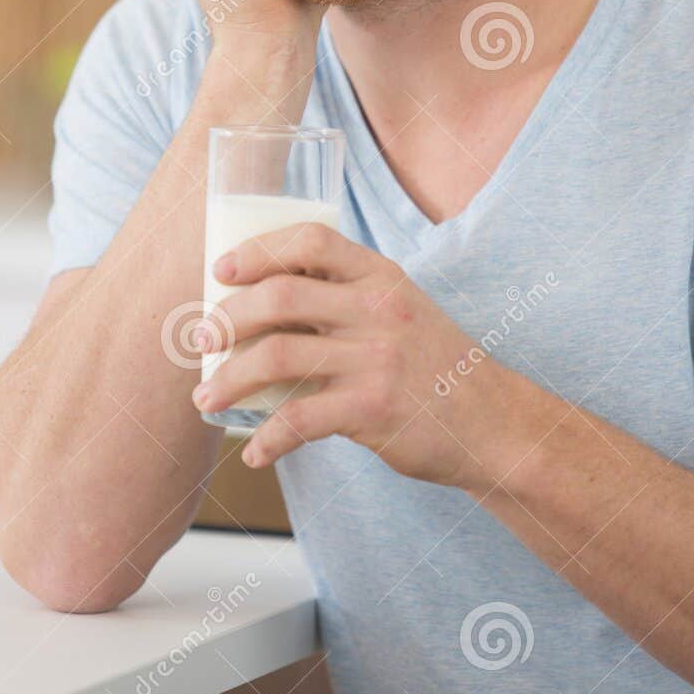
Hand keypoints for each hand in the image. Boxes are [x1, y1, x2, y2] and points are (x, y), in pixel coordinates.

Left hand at [190, 221, 520, 487]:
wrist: (493, 424)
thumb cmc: (435, 369)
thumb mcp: (403, 312)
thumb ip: (350, 301)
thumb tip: (267, 306)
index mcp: (382, 277)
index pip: (311, 241)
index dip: (257, 250)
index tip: (222, 270)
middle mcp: (378, 310)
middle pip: (279, 298)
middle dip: (225, 319)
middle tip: (200, 340)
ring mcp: (377, 360)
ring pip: (276, 358)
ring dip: (229, 380)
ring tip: (206, 398)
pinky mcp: (374, 409)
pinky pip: (299, 420)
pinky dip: (267, 438)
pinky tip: (254, 452)